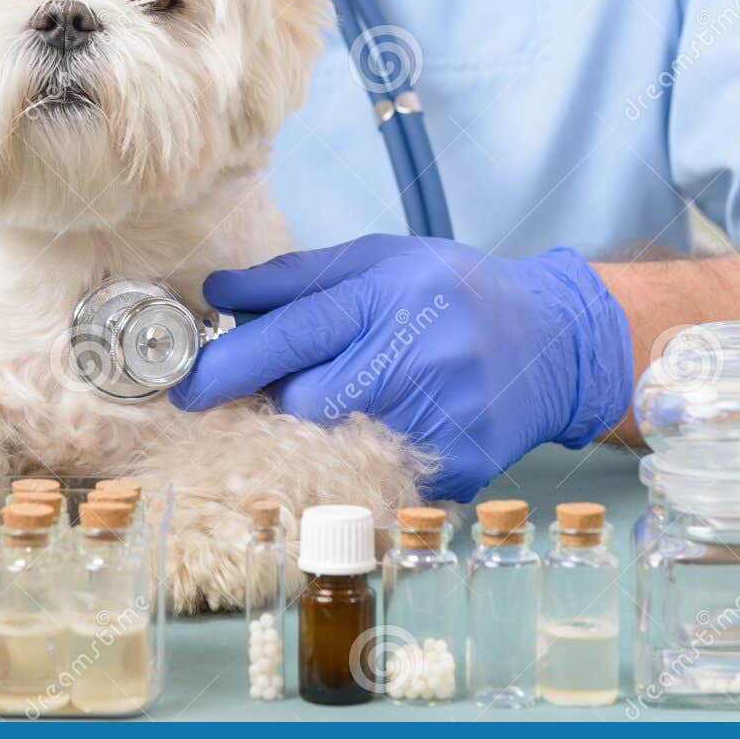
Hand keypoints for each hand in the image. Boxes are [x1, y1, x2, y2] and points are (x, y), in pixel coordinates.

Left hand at [169, 235, 631, 500]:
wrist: (553, 340)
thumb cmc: (454, 291)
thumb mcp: (380, 259)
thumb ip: (295, 278)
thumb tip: (217, 292)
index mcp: (394, 296)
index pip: (296, 335)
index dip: (231, 364)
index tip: (185, 386)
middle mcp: (420, 356)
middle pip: (306, 404)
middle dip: (278, 402)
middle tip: (286, 388)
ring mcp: (444, 419)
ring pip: (335, 449)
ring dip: (317, 436)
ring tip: (344, 404)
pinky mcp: (460, 467)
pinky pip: (378, 479)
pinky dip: (360, 462)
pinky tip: (385, 430)